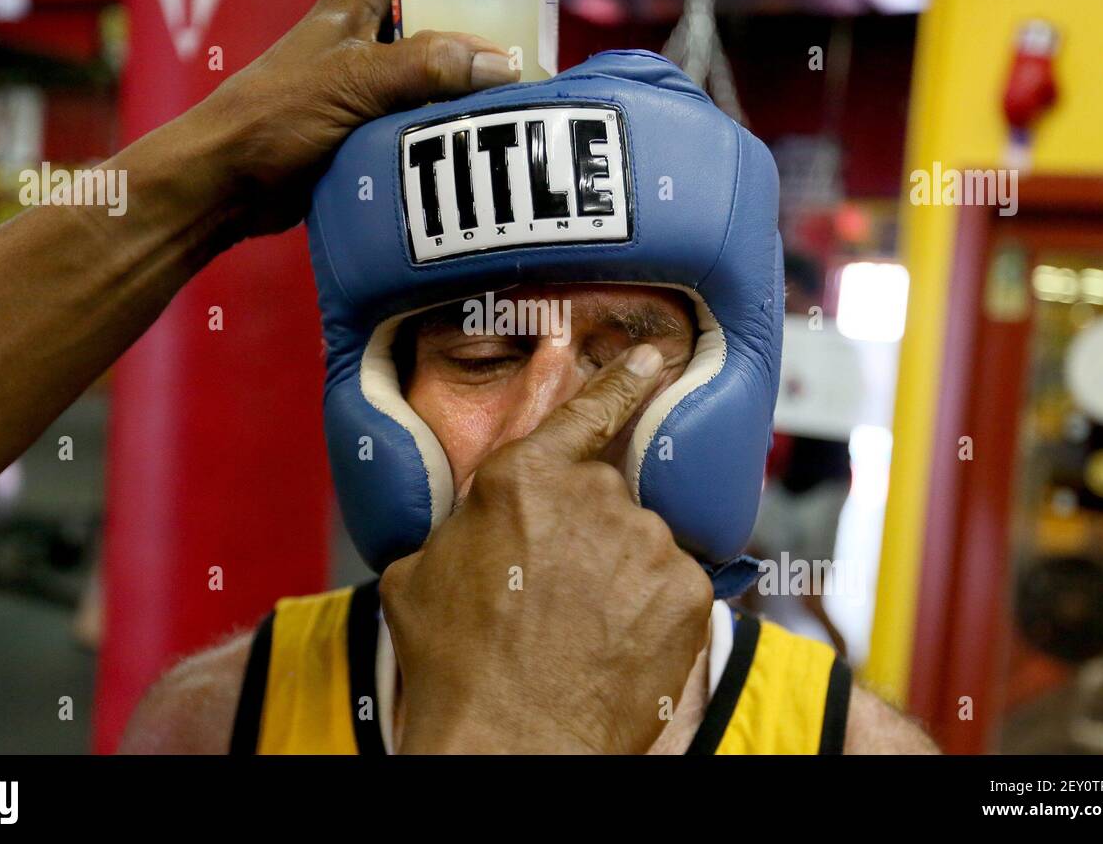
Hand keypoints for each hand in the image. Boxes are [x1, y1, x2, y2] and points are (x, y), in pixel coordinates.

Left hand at [111, 0, 517, 252]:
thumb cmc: (274, 117)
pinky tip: (475, 155)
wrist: (224, 184)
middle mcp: (365, 41)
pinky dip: (442, 140)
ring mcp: (366, 91)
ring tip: (512, 119)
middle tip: (529, 79)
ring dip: (462, 106)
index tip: (522, 17)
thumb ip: (425, 68)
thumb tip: (500, 64)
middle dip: (480, 59)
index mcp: (357, 5)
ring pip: (432, 89)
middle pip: (441, 39)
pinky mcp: (365, 134)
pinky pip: (418, 130)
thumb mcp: (354, 82)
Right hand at [381, 344, 713, 753]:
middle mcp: (593, 494)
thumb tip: (472, 525)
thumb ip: (460, 526)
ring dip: (618, 576)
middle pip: (605, 498)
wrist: (511, 740)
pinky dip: (649, 611)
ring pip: (639, 545)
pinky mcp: (684, 587)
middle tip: (555, 595)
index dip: (622, 381)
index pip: (586, 410)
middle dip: (587, 537)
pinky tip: (615, 645)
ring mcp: (645, 539)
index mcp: (522, 477)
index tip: (650, 360)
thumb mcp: (418, 575)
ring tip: (579, 631)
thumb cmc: (454, 665)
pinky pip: (670, 585)